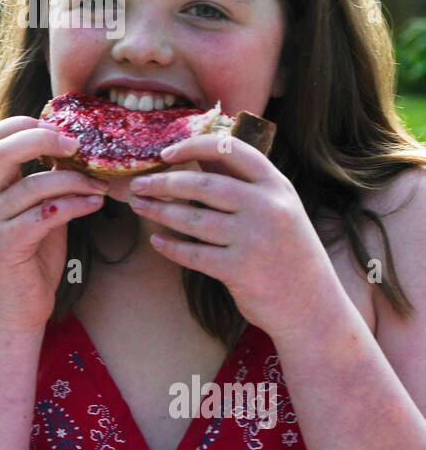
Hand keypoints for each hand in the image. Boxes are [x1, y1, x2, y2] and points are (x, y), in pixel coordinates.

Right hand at [0, 116, 108, 335]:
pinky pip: (43, 216)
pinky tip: (94, 204)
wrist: (16, 314)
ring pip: (31, 185)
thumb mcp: (42, 214)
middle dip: (43, 138)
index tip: (60, 130)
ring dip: (73, 180)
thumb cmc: (31, 263)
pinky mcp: (6, 247)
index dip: (24, 124)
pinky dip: (73, 205)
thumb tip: (78, 151)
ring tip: (99, 185)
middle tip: (78, 144)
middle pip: (1, 150)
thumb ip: (50, 184)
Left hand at [130, 134, 341, 337]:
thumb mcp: (278, 208)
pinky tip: (156, 241)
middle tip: (138, 184)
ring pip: (193, 220)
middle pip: (203, 186)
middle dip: (164, 183)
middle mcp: (268, 207)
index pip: (232, 151)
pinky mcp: (239, 270)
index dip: (194, 146)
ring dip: (159, 211)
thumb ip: (243, 183)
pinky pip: (193, 254)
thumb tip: (202, 157)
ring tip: (138, 206)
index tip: (166, 152)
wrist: (311, 304)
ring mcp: (254, 239)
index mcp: (277, 185)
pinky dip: (171, 247)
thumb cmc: (286, 251)